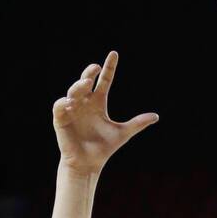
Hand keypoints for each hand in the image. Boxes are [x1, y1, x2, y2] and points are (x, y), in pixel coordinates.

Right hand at [52, 52, 157, 176]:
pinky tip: (69, 101)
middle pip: (86, 82)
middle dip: (89, 73)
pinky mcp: (61, 119)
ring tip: (86, 83)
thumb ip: (138, 123)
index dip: (109, 68)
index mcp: (98, 102)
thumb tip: (156, 116)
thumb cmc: (104, 148)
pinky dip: (63, 103)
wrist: (89, 164)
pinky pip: (60, 107)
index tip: (114, 54)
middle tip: (95, 67)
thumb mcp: (123, 133)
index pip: (104, 81)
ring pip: (73, 91)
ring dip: (78, 86)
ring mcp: (72, 110)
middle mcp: (85, 103)